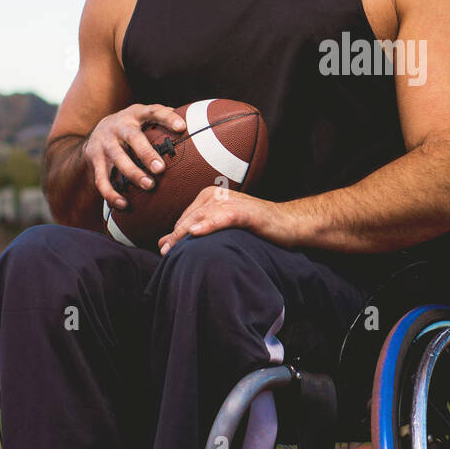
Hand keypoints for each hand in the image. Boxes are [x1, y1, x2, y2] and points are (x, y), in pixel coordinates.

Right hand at [84, 103, 186, 212]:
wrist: (95, 133)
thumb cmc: (132, 127)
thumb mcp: (144, 118)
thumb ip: (164, 121)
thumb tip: (199, 122)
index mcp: (135, 114)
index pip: (153, 111)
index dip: (167, 118)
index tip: (182, 128)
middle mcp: (118, 126)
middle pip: (133, 137)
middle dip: (147, 153)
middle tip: (161, 168)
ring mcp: (105, 143)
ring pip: (118, 159)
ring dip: (133, 173)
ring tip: (150, 186)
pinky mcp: (94, 159)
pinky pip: (101, 179)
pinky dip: (111, 194)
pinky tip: (124, 205)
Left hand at [157, 186, 297, 254]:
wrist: (287, 223)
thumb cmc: (254, 227)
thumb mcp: (221, 227)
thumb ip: (194, 232)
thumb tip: (162, 243)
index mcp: (210, 196)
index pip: (186, 217)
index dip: (174, 234)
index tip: (165, 250)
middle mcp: (218, 195)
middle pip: (191, 217)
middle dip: (176, 236)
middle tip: (165, 253)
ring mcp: (231, 202)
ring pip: (202, 217)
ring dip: (185, 233)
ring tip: (172, 247)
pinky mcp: (244, 211)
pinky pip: (222, 218)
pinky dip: (209, 225)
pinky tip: (196, 233)